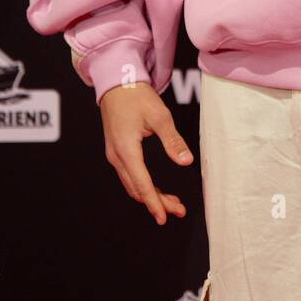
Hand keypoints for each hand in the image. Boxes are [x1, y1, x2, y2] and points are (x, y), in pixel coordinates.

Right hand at [100, 82, 193, 225]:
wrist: (117, 82)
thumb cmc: (138, 97)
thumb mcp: (160, 116)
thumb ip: (173, 141)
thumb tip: (186, 161)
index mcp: (126, 150)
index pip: (142, 184)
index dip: (154, 203)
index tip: (164, 218)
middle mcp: (117, 156)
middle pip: (137, 188)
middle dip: (157, 202)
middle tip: (178, 211)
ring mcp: (114, 154)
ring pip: (132, 183)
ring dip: (151, 195)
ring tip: (172, 203)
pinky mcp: (117, 150)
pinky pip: (130, 175)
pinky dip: (143, 185)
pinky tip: (157, 189)